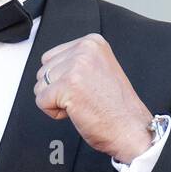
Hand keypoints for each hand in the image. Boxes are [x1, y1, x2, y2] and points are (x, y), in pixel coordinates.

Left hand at [34, 33, 154, 161]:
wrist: (130, 128)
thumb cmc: (116, 108)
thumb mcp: (98, 69)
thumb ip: (76, 62)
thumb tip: (50, 65)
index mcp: (92, 43)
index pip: (51, 58)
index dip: (62, 79)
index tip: (83, 87)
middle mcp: (84, 50)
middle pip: (44, 71)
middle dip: (57, 90)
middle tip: (84, 97)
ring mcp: (76, 67)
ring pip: (40, 86)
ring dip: (56, 101)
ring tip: (81, 104)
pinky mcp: (68, 86)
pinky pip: (41, 101)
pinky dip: (54, 112)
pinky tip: (76, 111)